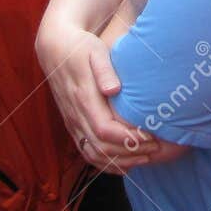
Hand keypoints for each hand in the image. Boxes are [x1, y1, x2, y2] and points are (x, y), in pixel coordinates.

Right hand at [36, 23, 160, 169]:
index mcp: (83, 98)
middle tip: (154, 148)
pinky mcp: (73, 125)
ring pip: (93, 154)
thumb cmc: (81, 47)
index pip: (105, 130)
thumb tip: (114, 90)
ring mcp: (72, 122)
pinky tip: (124, 163)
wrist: (56, 49)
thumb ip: (104, 70)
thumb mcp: (95, 51)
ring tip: (144, 158)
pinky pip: (87, 151)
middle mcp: (76, 115)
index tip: (150, 137)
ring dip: (119, 162)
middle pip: (101, 147)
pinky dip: (106, 163)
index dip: (128, 139)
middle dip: (129, 153)